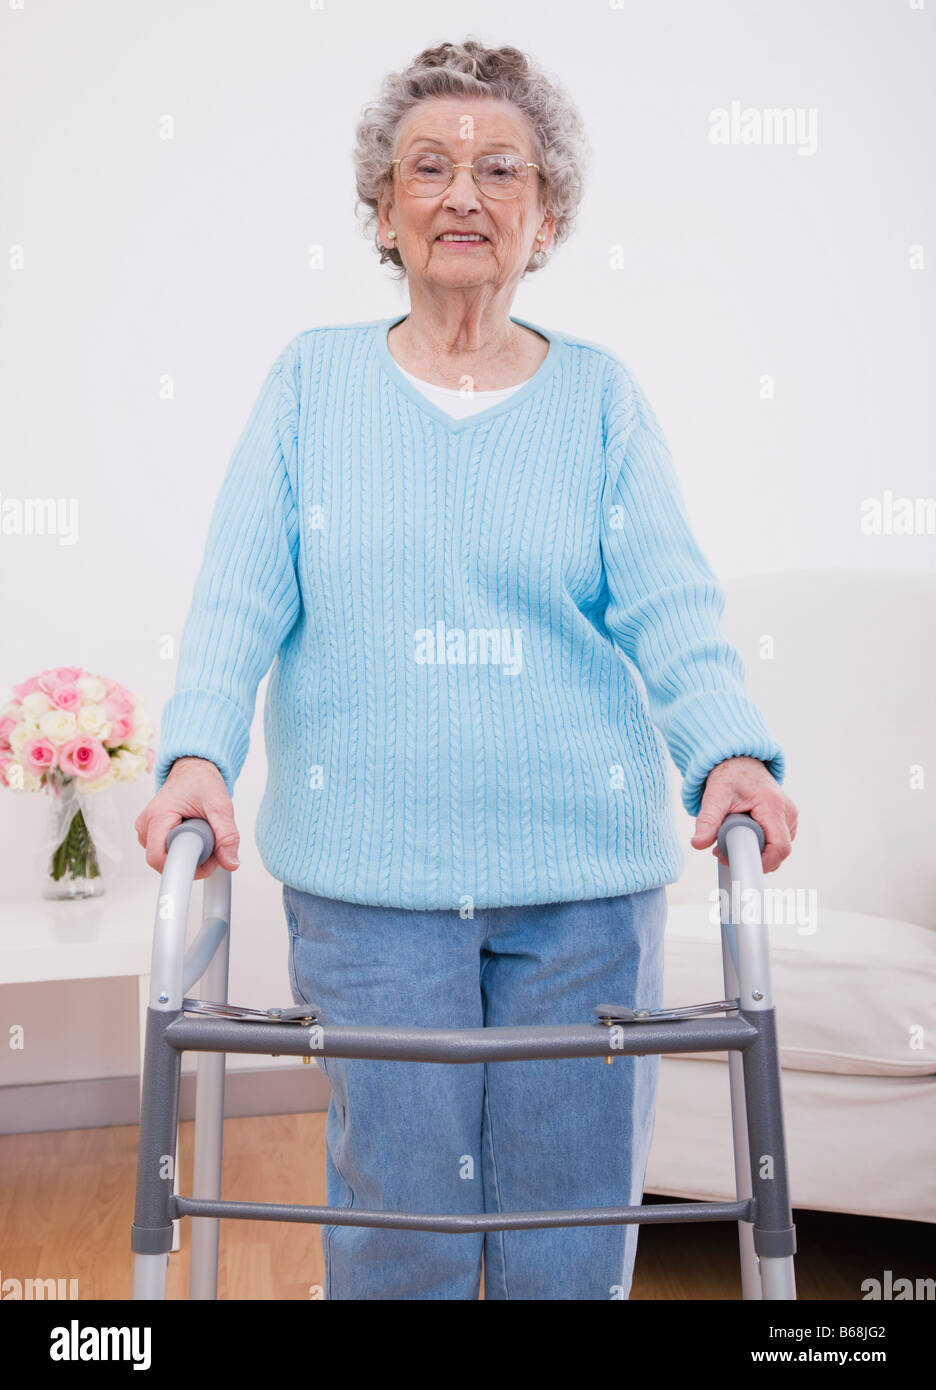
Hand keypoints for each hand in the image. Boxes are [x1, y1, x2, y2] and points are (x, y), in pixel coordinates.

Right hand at [134, 756, 240, 880]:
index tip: (208, 861)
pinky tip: (194, 836)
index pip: (159, 859)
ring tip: (203, 835)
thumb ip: (227, 836)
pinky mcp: (151, 831)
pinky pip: (165, 851)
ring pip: (165, 858)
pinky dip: (183, 848)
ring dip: (188, 854)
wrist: (194, 768)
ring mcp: (146, 828)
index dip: (186, 866)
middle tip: (211, 845)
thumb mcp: (220, 805)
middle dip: (191, 860)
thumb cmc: (202, 780)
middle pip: (163, 861)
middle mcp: (146, 823)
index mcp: (158, 816)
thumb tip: (230, 863)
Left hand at [691, 755, 796, 871]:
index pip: (779, 847)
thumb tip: (698, 844)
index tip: (737, 862)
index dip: (762, 862)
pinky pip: (777, 841)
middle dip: (754, 857)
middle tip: (724, 850)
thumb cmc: (729, 775)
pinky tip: (743, 835)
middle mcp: (788, 812)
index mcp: (773, 806)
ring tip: (731, 838)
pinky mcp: (787, 819)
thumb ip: (707, 820)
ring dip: (757, 851)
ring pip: (779, 848)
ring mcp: (790, 816)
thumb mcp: (715, 795)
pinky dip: (761, 844)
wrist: (739, 760)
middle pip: (780, 851)